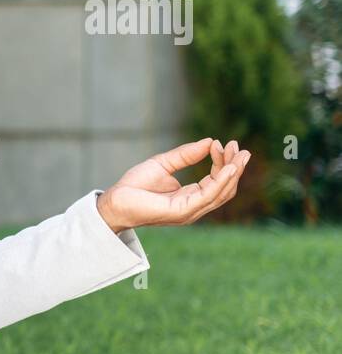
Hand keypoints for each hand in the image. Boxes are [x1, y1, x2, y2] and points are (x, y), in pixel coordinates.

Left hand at [96, 138, 249, 232]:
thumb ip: (185, 155)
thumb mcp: (163, 164)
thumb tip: (209, 142)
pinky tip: (228, 167)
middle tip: (239, 147)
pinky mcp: (182, 211)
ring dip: (232, 172)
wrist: (114, 201)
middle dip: (235, 167)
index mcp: (190, 197)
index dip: (223, 162)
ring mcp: (190, 211)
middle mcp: (194, 206)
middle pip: (224, 187)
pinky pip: (208, 196)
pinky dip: (221, 181)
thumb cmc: (134, 186)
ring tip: (238, 154)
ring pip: (221, 193)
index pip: (216, 180)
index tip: (222, 143)